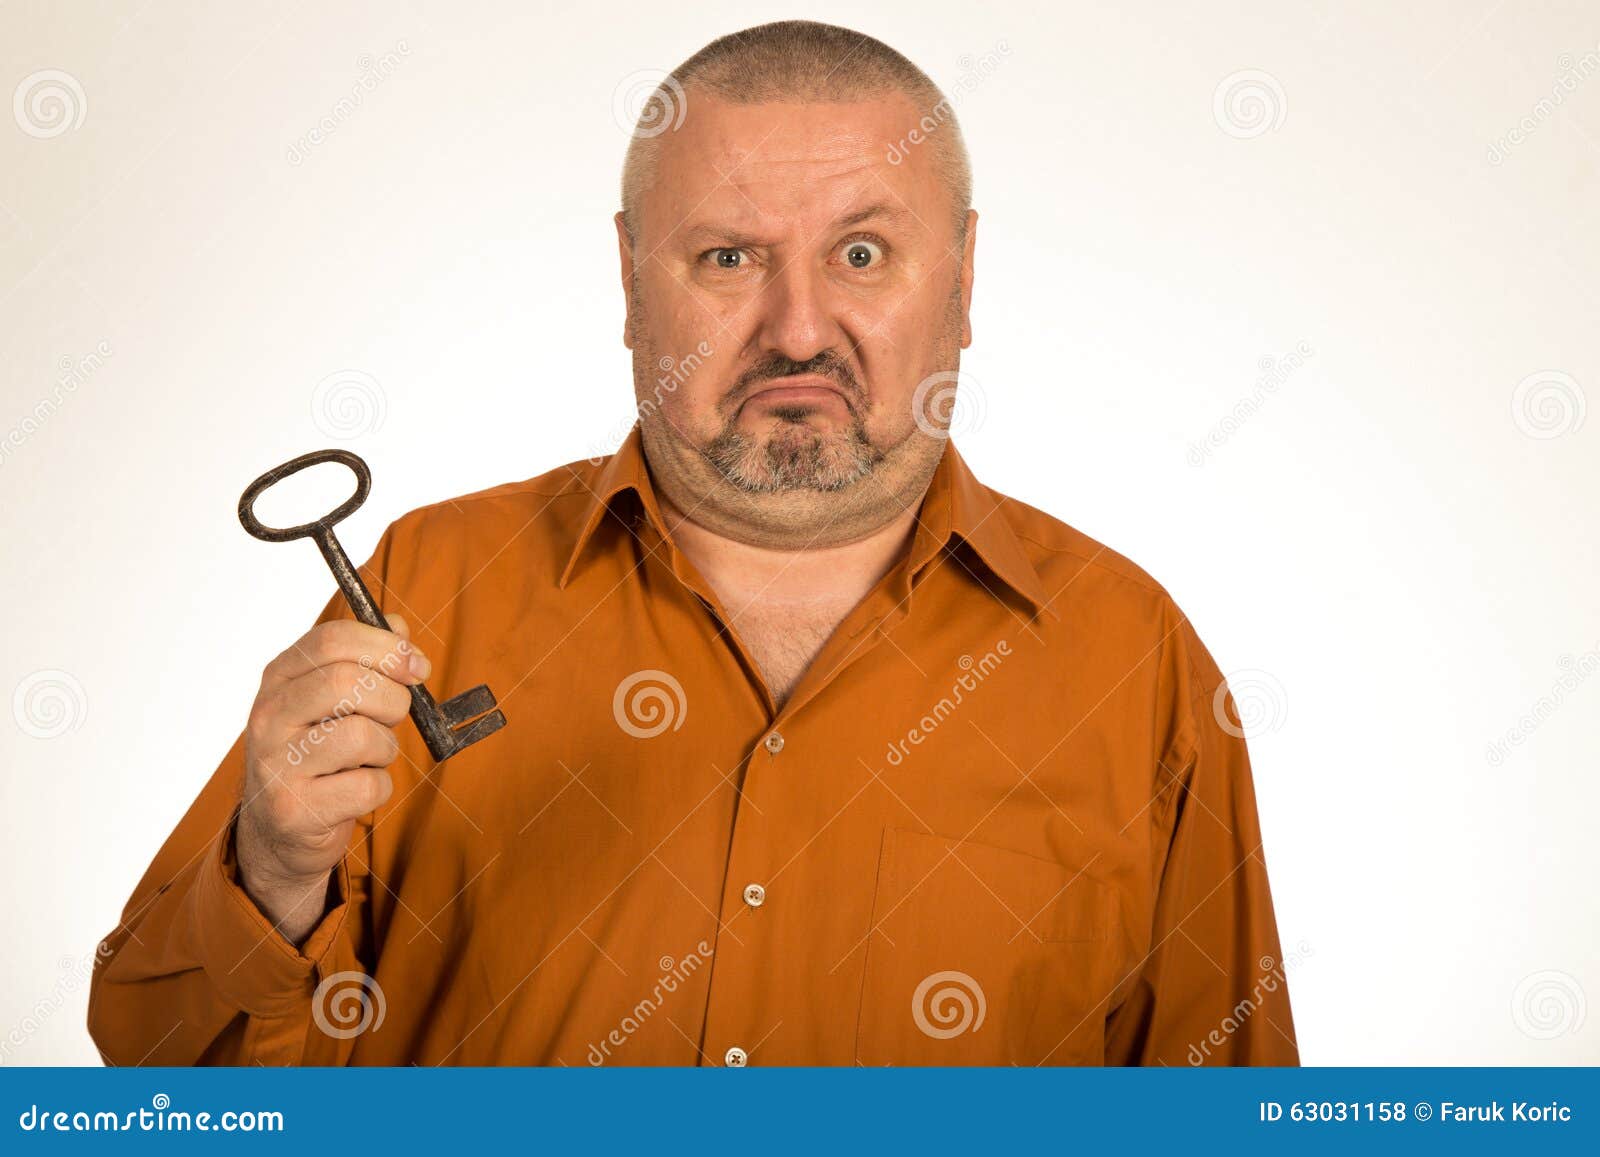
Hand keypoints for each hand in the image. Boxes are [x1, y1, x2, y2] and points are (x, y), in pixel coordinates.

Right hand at [235, 615, 428, 941]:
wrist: (281, 831)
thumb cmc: (320, 753)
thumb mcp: (334, 700)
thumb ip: (366, 659)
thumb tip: (397, 626)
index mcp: (280, 678)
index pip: (332, 640)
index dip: (386, 647)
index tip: (418, 666)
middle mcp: (268, 716)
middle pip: (346, 682)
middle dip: (392, 699)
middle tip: (394, 717)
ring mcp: (276, 764)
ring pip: (361, 735)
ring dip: (385, 749)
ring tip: (368, 759)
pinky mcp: (293, 809)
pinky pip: (366, 787)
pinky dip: (378, 789)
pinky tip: (355, 791)